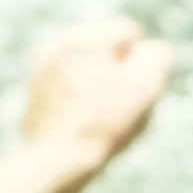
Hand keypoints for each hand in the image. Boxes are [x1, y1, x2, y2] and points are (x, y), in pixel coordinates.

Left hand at [22, 20, 174, 165]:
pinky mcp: (36, 93)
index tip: (138, 89)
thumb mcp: (145, 88)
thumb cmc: (105, 124)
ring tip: (102, 118)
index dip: (143, 62)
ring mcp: (43, 69)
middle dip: (119, 72)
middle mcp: (59, 45)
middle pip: (106, 50)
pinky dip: (80, 99)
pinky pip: (69, 86)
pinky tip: (84, 123)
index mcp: (85, 38)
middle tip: (122, 105)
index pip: (130, 33)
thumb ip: (156, 58)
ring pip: (86, 68)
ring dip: (99, 85)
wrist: (58, 159)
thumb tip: (153, 50)